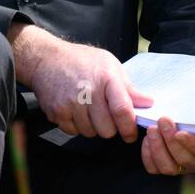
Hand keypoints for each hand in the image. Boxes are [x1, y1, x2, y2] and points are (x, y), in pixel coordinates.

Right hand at [28, 33, 153, 141]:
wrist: (46, 59)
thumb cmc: (81, 60)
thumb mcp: (109, 65)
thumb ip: (128, 87)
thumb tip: (148, 103)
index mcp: (106, 78)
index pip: (122, 110)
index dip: (129, 127)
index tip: (130, 134)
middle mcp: (88, 91)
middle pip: (107, 129)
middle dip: (110, 127)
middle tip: (106, 116)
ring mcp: (70, 103)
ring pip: (90, 133)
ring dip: (92, 127)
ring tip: (88, 110)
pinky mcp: (56, 112)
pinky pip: (73, 132)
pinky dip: (76, 126)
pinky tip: (75, 111)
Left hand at [141, 116, 194, 174]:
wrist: (194, 123)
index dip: (191, 144)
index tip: (180, 132)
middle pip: (184, 160)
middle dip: (170, 140)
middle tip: (162, 121)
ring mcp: (182, 168)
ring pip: (168, 168)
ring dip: (157, 148)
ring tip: (152, 129)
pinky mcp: (167, 167)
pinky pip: (154, 169)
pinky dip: (148, 155)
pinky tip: (148, 139)